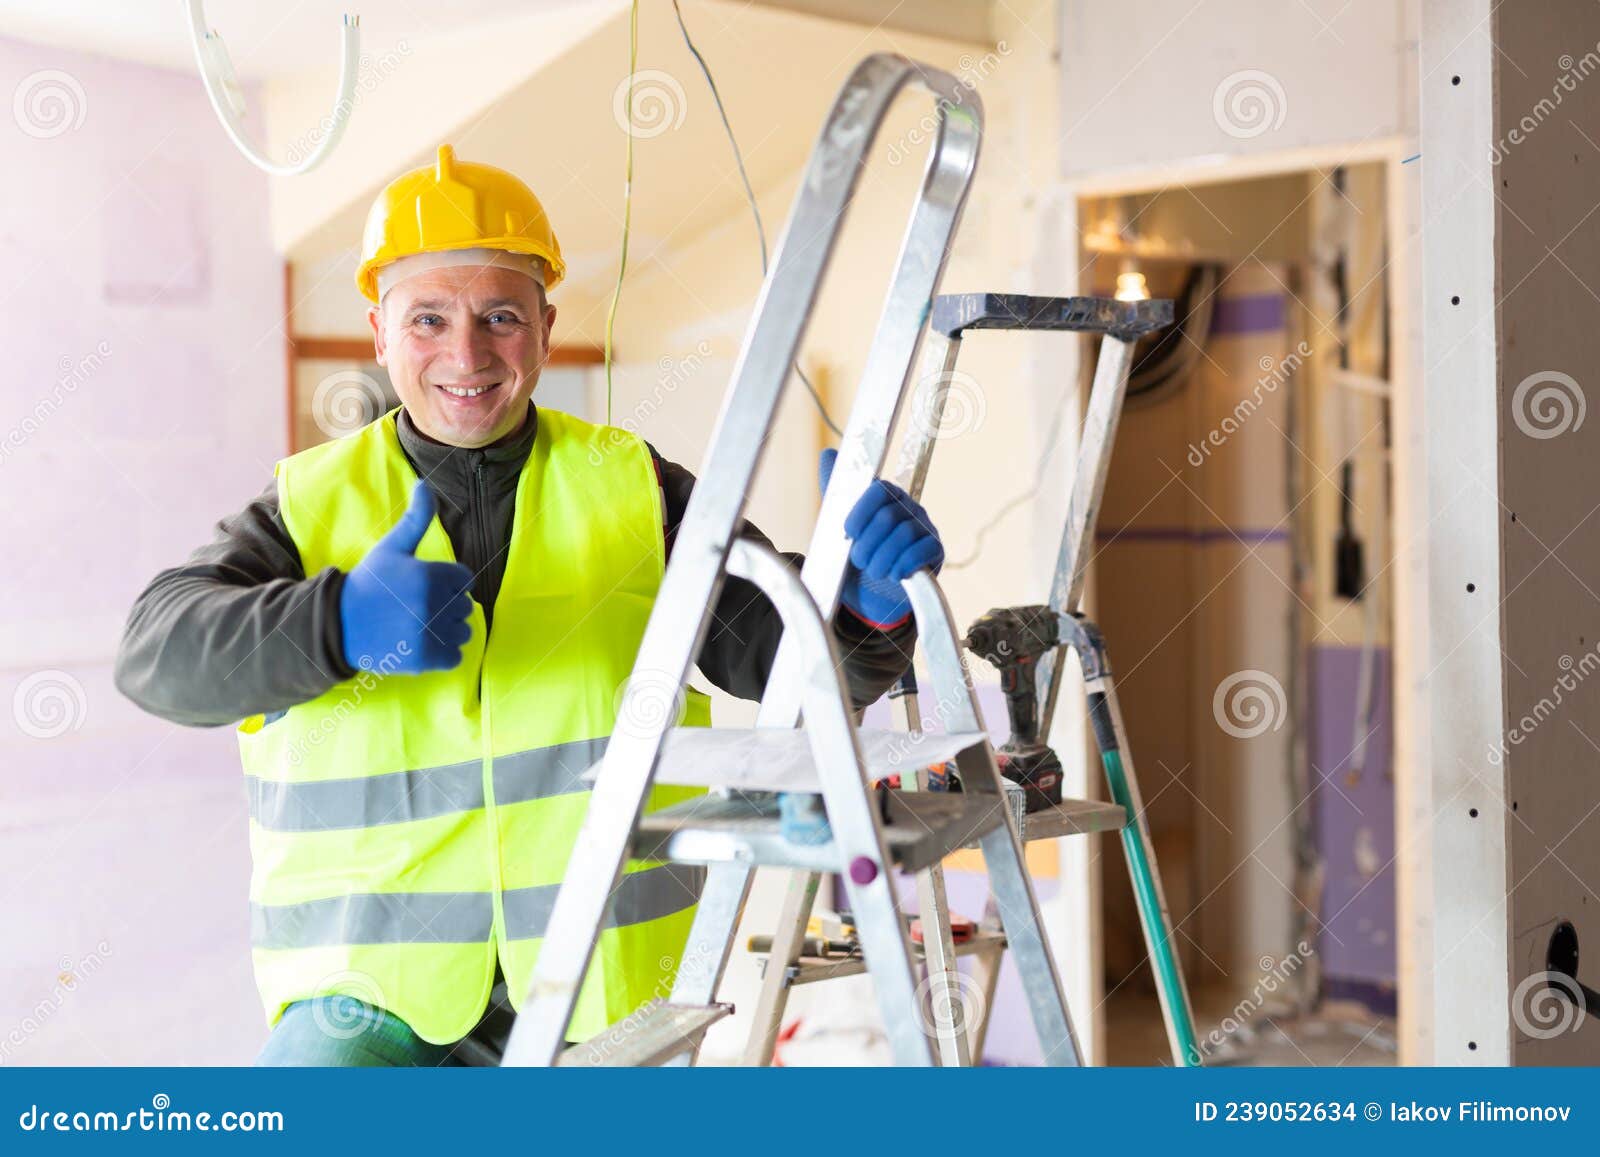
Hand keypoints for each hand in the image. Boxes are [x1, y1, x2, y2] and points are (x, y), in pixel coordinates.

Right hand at [338, 480, 474, 673]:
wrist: (337, 624)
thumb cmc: (368, 583)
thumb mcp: (392, 547)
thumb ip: (416, 518)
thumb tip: (425, 483)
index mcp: (430, 575)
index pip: (464, 579)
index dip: (446, 582)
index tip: (421, 586)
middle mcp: (433, 604)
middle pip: (464, 606)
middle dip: (445, 606)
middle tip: (413, 608)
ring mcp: (430, 633)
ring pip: (463, 632)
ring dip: (446, 631)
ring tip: (416, 626)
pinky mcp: (425, 659)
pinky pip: (456, 657)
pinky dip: (442, 654)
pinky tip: (418, 644)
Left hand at [819, 448, 943, 628]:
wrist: (875, 592)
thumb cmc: (859, 553)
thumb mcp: (840, 525)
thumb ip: (834, 491)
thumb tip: (827, 453)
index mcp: (887, 496)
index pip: (878, 490)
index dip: (860, 512)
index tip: (847, 533)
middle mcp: (909, 507)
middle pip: (888, 517)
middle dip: (867, 544)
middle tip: (859, 560)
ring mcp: (925, 528)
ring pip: (904, 535)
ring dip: (882, 559)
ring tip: (874, 570)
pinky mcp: (936, 550)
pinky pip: (924, 551)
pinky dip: (904, 565)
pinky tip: (894, 574)